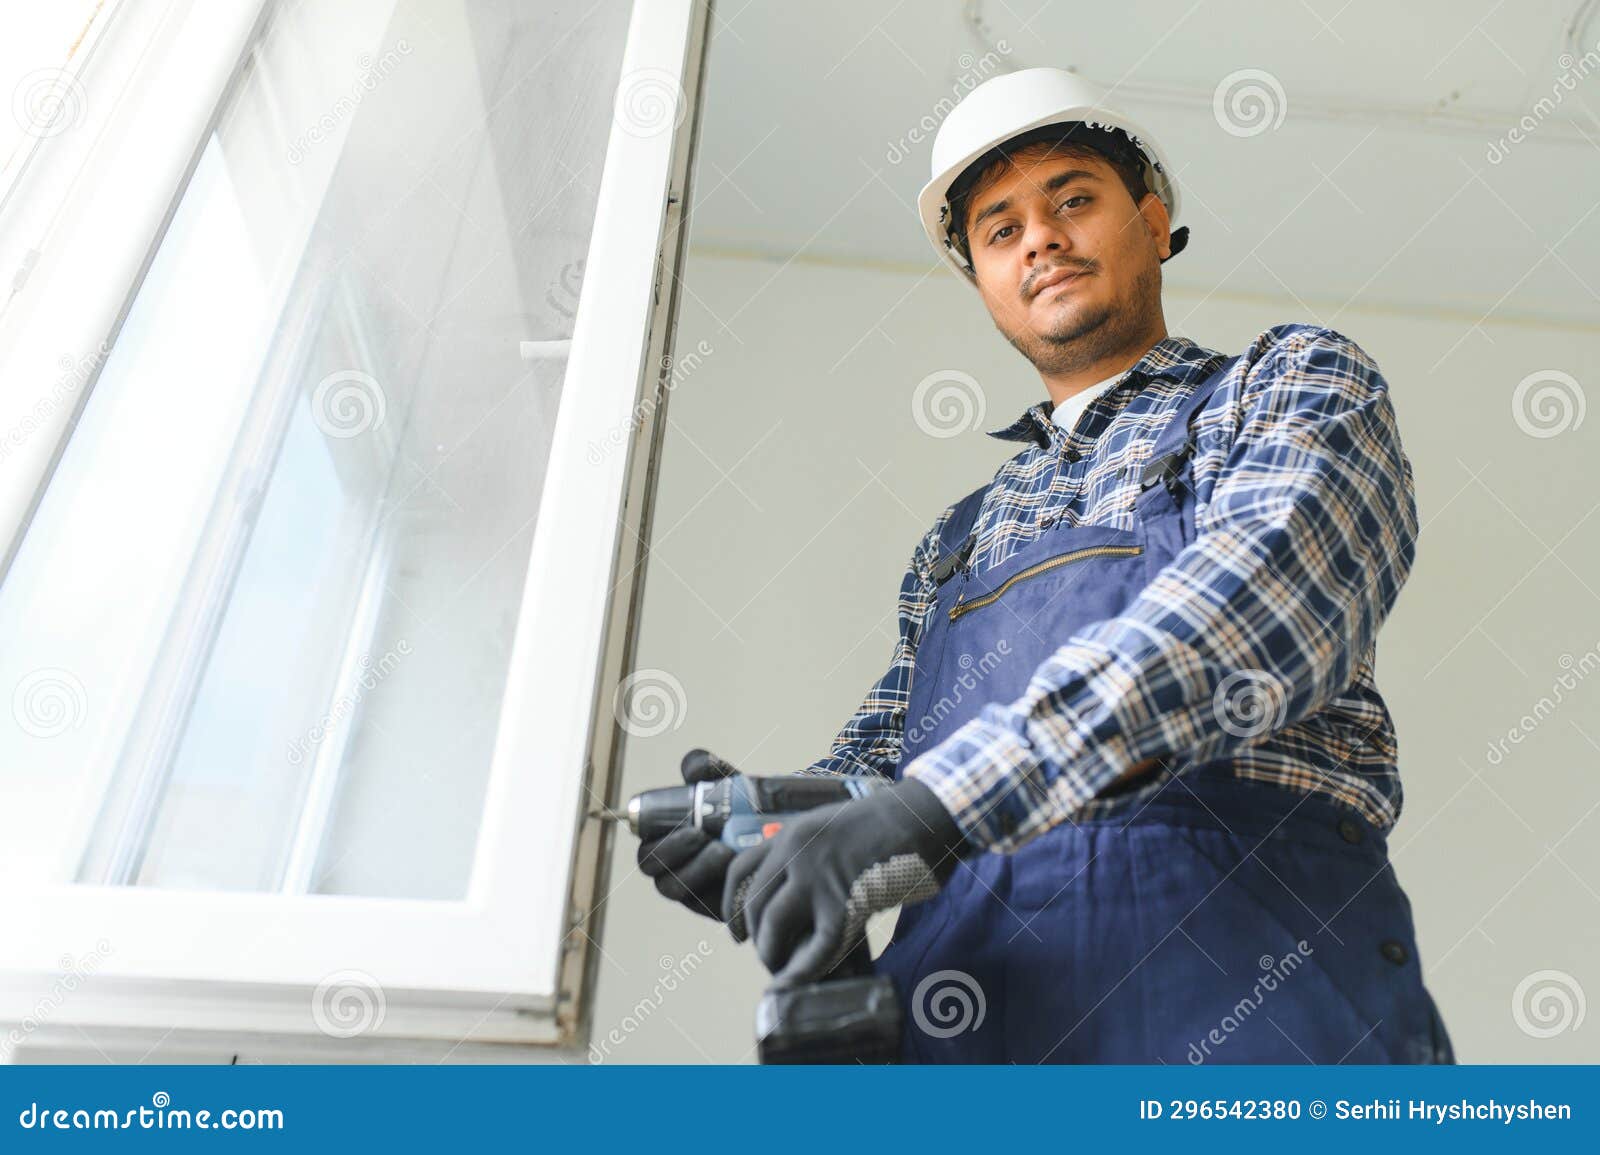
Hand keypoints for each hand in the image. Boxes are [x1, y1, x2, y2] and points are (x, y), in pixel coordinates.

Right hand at [636, 748, 738, 919]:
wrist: (780, 833)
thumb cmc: (742, 807)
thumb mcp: (727, 784)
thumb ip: (706, 770)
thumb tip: (693, 769)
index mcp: (666, 839)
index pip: (645, 845)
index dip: (657, 838)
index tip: (690, 825)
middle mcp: (674, 867)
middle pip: (655, 870)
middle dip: (676, 854)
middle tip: (704, 836)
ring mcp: (693, 890)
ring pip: (675, 889)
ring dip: (698, 871)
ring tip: (726, 851)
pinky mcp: (715, 907)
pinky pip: (708, 906)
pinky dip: (722, 890)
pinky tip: (741, 870)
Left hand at [722, 777, 968, 986]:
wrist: (922, 815)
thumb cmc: (889, 823)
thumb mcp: (833, 826)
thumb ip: (810, 854)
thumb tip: (797, 892)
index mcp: (790, 833)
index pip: (739, 870)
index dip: (732, 907)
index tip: (737, 932)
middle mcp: (795, 853)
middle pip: (753, 904)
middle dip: (757, 938)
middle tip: (770, 957)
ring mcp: (818, 877)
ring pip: (774, 926)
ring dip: (772, 955)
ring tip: (782, 972)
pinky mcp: (846, 902)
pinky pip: (816, 947)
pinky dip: (801, 972)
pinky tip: (793, 986)